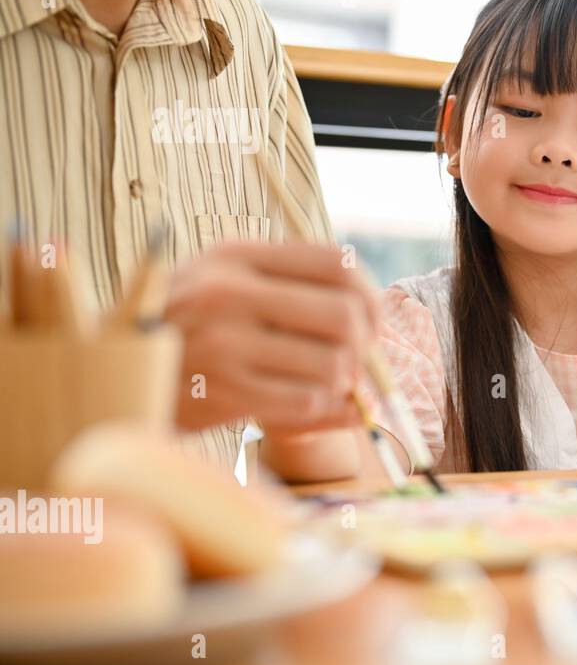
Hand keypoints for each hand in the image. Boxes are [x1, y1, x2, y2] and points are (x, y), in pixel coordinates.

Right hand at [163, 241, 379, 434]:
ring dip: (344, 381)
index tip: (371, 318)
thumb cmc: (188, 326)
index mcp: (237, 256)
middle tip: (357, 358)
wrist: (117, 373)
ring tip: (326, 381)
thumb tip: (371, 310)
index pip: (337, 263)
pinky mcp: (224, 392)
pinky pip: (309, 402)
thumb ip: (289, 283)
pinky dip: (324, 407)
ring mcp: (224, 344)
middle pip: (344, 316)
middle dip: (365, 344)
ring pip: (334, 365)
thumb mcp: (225, 280)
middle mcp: (229, 294)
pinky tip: (308, 402)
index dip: (370, 294)